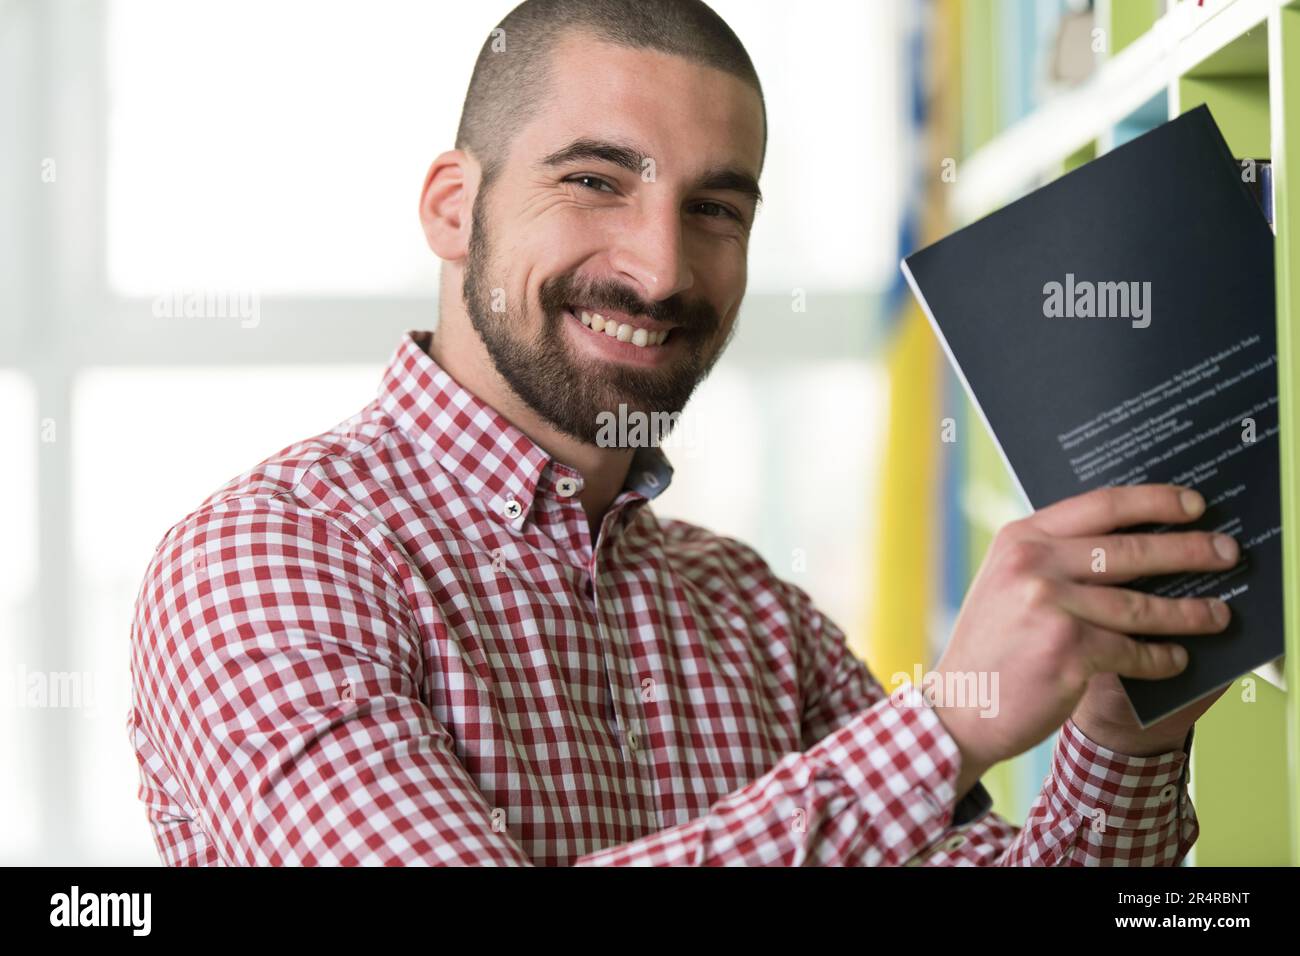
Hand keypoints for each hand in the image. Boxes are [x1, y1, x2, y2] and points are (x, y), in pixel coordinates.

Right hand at [929, 483, 1236, 796]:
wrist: (960, 707)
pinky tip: (1176, 660)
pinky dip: (1160, 658)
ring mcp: (1049, 607)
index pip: (1101, 505)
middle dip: (1189, 550)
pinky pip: (1132, 652)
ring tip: (1218, 614)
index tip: (1193, 504)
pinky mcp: (1068, 652)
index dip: (1155, 501)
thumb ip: (1055, 557)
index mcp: (1021, 538)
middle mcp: (1033, 565)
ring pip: (1139, 605)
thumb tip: (1131, 542)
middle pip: (1130, 550)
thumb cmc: (992, 647)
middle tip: (1226, 552)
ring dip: (1188, 612)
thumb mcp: (1008, 582)